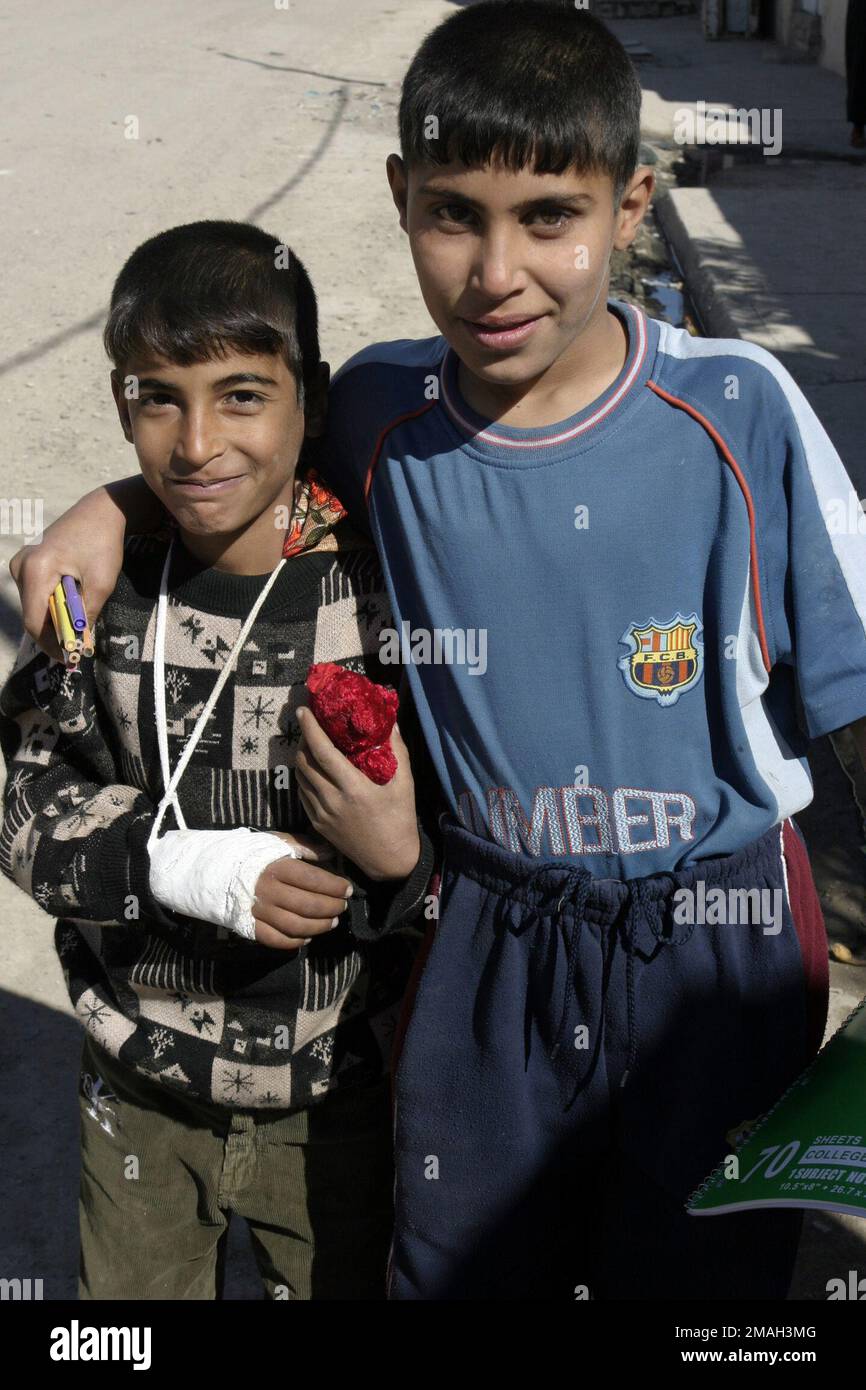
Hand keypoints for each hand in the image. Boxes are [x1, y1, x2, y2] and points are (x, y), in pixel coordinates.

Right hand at [9, 487, 126, 658]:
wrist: (100, 512)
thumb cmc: (103, 545)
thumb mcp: (101, 584)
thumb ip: (87, 616)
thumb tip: (79, 646)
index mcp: (37, 569)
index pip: (34, 621)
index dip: (51, 644)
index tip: (70, 660)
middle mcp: (21, 566)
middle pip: (33, 615)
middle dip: (55, 634)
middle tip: (78, 647)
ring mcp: (20, 564)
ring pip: (34, 607)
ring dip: (55, 620)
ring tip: (79, 624)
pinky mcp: (26, 564)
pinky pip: (36, 595)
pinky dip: (53, 606)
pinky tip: (72, 605)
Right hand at [251, 838, 352, 950]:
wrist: (216, 870)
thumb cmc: (253, 855)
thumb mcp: (278, 842)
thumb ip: (305, 846)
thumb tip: (330, 852)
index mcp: (277, 867)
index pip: (313, 879)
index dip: (334, 887)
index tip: (347, 890)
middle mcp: (268, 890)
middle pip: (307, 905)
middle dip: (331, 908)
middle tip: (342, 907)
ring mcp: (258, 911)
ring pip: (294, 925)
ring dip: (318, 927)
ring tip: (332, 922)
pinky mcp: (249, 926)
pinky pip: (275, 939)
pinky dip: (294, 941)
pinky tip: (307, 937)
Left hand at [294, 705, 420, 881]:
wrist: (390, 860)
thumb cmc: (400, 819)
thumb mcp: (405, 783)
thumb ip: (398, 750)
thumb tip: (391, 721)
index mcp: (353, 788)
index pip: (322, 752)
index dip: (310, 728)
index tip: (303, 711)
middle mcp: (332, 800)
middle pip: (304, 762)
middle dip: (302, 740)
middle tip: (309, 726)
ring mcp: (321, 814)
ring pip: (299, 778)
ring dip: (301, 758)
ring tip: (310, 746)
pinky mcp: (317, 824)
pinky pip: (302, 794)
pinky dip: (303, 778)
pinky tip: (312, 771)